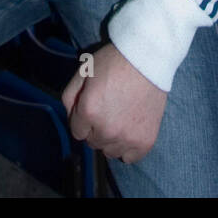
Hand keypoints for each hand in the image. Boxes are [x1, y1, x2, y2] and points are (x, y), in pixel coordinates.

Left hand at [61, 42, 166, 163]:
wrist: (148, 59)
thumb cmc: (114, 62)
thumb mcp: (84, 72)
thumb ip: (70, 96)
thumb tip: (70, 117)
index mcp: (88, 111)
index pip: (77, 132)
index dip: (83, 118)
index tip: (93, 106)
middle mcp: (106, 129)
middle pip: (92, 142)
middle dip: (96, 128)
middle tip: (108, 109)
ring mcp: (126, 137)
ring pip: (109, 151)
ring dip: (111, 139)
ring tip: (120, 118)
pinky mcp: (145, 141)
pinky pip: (130, 157)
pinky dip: (128, 147)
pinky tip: (130, 129)